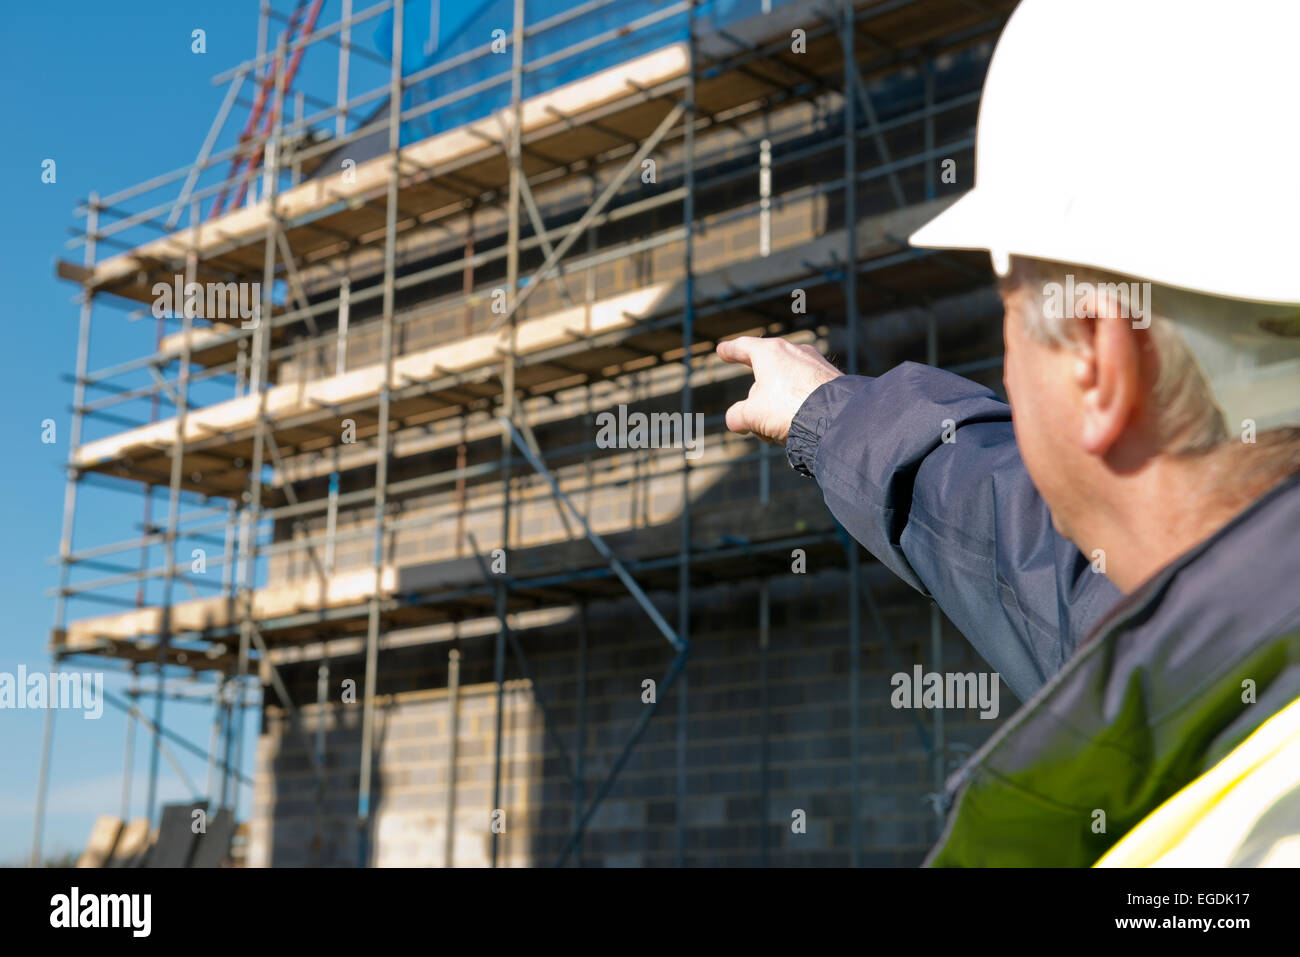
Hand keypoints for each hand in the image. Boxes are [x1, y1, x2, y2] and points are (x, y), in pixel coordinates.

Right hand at [716, 336, 842, 442]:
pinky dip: (798, 410)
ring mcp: (815, 364)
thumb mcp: (752, 415)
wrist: (836, 417)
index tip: (723, 351)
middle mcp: (794, 352)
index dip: (730, 351)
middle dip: (759, 404)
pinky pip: (805, 393)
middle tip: (758, 425)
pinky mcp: (831, 380)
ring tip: (782, 432)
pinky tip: (801, 428)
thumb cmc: (790, 408)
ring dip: (778, 412)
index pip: (744, 347)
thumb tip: (736, 420)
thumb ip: (737, 416)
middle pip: (765, 378)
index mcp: (770, 352)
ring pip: (785, 389)